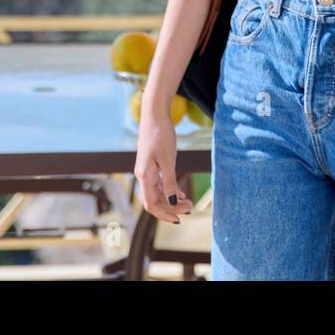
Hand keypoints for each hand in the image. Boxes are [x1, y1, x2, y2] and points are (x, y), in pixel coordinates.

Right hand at [134, 105, 193, 223]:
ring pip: (158, 193)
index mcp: (145, 176)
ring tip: (189, 203)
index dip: (165, 214)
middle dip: (172, 208)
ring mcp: (146, 171)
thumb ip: (170, 182)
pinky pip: (159, 184)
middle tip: (190, 208)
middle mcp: (143, 176)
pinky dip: (170, 191)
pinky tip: (181, 193)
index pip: (152, 204)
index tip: (180, 219)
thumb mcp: (168, 160)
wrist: (154, 115)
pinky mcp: (151, 165)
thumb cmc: (161, 135)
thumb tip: (172, 203)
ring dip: (172, 200)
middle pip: (155, 200)